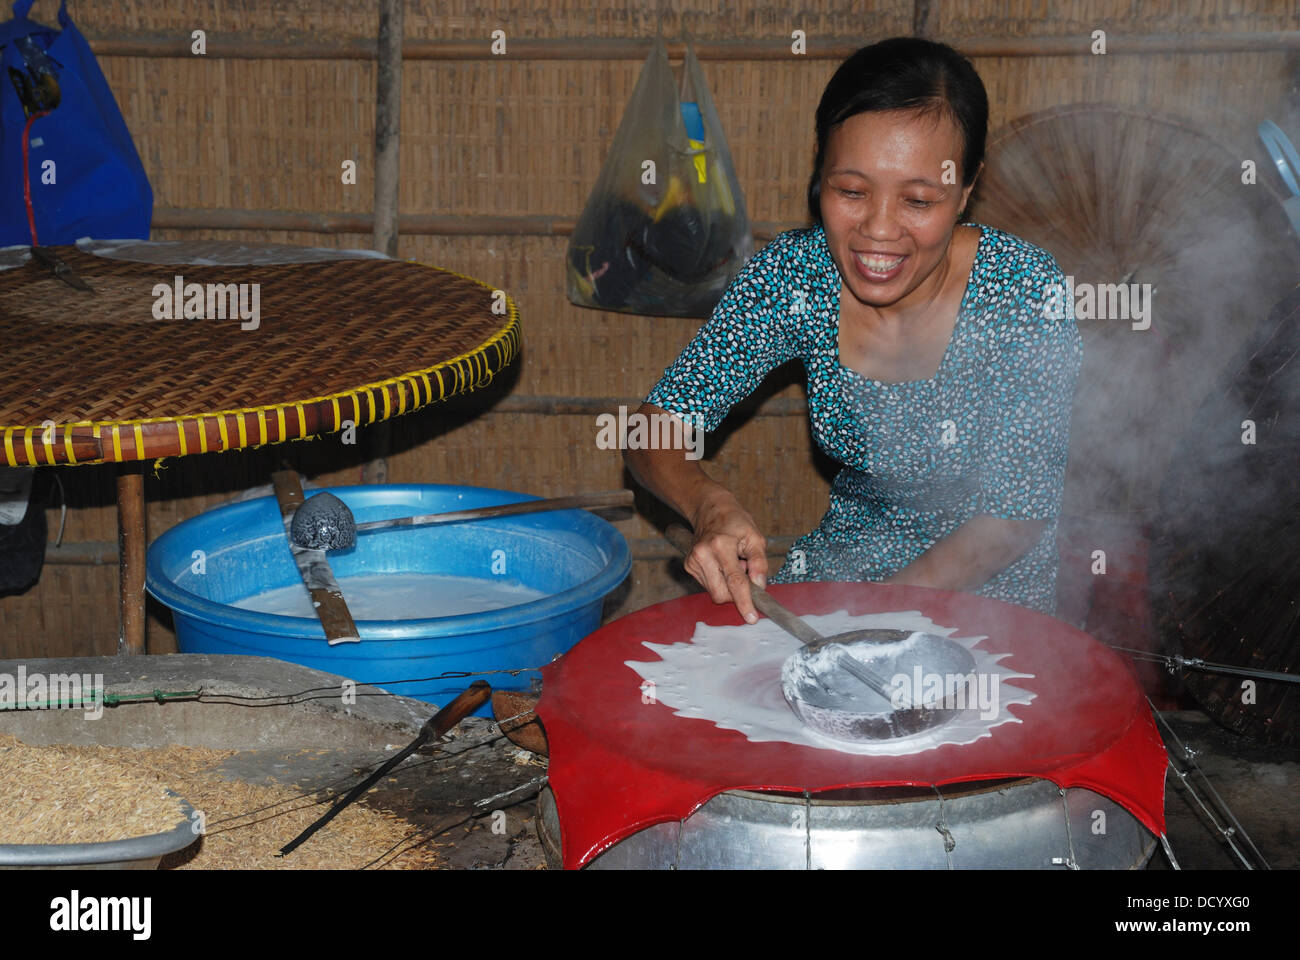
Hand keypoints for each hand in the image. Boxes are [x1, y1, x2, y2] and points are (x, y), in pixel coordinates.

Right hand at [684, 492, 768, 623]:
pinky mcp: (688, 566)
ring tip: (732, 563)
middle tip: (744, 573)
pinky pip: (708, 585)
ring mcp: (693, 561)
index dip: (744, 602)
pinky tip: (721, 565)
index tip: (751, 617)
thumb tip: (759, 586)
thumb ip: (759, 563)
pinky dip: (719, 580)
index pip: (735, 582)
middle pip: (721, 594)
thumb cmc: (735, 522)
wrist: (710, 509)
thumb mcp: (755, 537)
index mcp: (721, 546)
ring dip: (727, 585)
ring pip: (714, 592)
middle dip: (736, 594)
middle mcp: (703, 555)